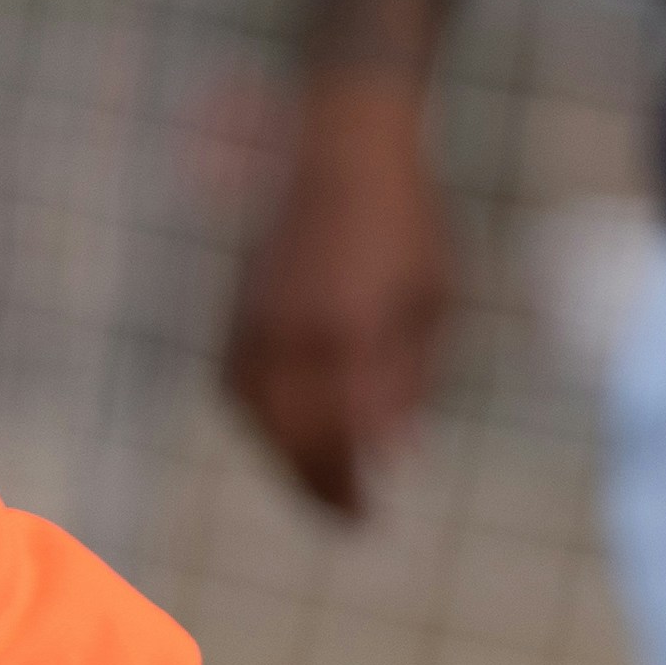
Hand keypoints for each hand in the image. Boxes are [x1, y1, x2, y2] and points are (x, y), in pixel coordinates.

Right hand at [223, 104, 455, 523]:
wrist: (342, 143)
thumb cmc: (405, 218)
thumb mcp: (431, 299)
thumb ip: (410, 379)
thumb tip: (398, 452)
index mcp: (353, 333)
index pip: (346, 439)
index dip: (353, 489)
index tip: (370, 518)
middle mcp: (296, 334)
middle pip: (295, 440)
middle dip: (318, 489)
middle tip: (347, 520)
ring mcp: (259, 319)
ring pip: (257, 418)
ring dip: (284, 460)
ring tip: (315, 483)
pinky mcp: (238, 304)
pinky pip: (235, 383)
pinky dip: (255, 420)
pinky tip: (281, 432)